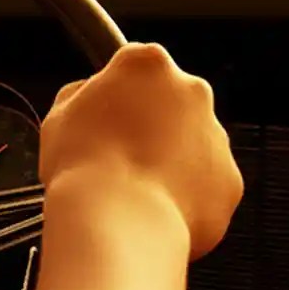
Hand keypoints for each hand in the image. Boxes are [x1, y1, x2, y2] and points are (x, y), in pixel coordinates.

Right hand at [39, 42, 242, 259]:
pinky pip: (207, 185)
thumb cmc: (83, 170)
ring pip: (193, 145)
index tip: (107, 115)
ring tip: (135, 189)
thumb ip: (82, 95)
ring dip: (171, 160)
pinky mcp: (230, 180)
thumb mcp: (59, 117)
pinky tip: (154, 208)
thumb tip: (90, 97)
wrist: (117, 223)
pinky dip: (187, 195)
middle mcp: (191, 92)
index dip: (118, 95)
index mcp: (148, 65)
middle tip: (119, 156)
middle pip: (172, 103)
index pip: (136, 67)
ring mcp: (216, 137)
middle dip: (152, 125)